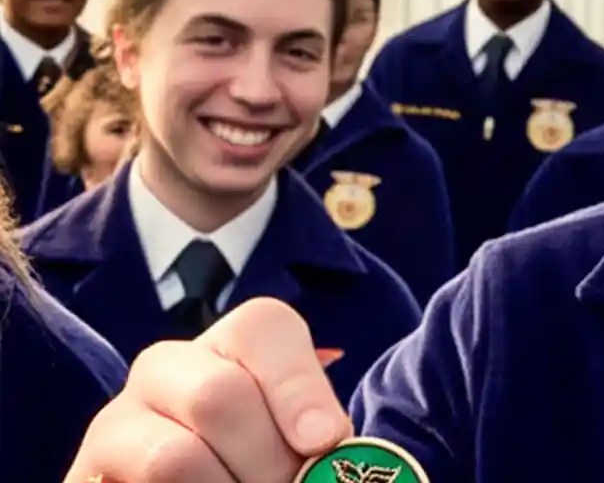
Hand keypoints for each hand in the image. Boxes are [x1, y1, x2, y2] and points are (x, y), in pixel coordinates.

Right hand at [66, 298, 352, 481]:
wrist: (199, 482)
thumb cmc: (267, 466)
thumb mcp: (299, 444)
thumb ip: (315, 439)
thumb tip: (325, 448)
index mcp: (231, 344)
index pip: (263, 328)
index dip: (298, 387)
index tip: (323, 441)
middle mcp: (165, 368)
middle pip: (218, 395)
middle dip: (267, 460)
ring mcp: (115, 424)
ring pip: (173, 458)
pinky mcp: (86, 476)